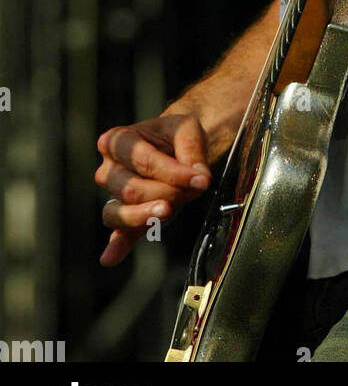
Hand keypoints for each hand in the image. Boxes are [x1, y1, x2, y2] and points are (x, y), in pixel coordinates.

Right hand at [95, 111, 211, 265]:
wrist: (173, 144)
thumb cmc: (175, 134)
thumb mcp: (187, 128)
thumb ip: (193, 150)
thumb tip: (200, 179)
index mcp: (118, 140)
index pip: (143, 160)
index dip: (173, 172)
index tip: (201, 179)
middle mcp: (108, 168)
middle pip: (132, 189)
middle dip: (166, 192)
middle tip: (190, 190)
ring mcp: (112, 195)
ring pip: (121, 212)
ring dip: (147, 215)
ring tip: (168, 211)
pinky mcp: (123, 216)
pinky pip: (117, 233)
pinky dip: (116, 245)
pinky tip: (111, 257)